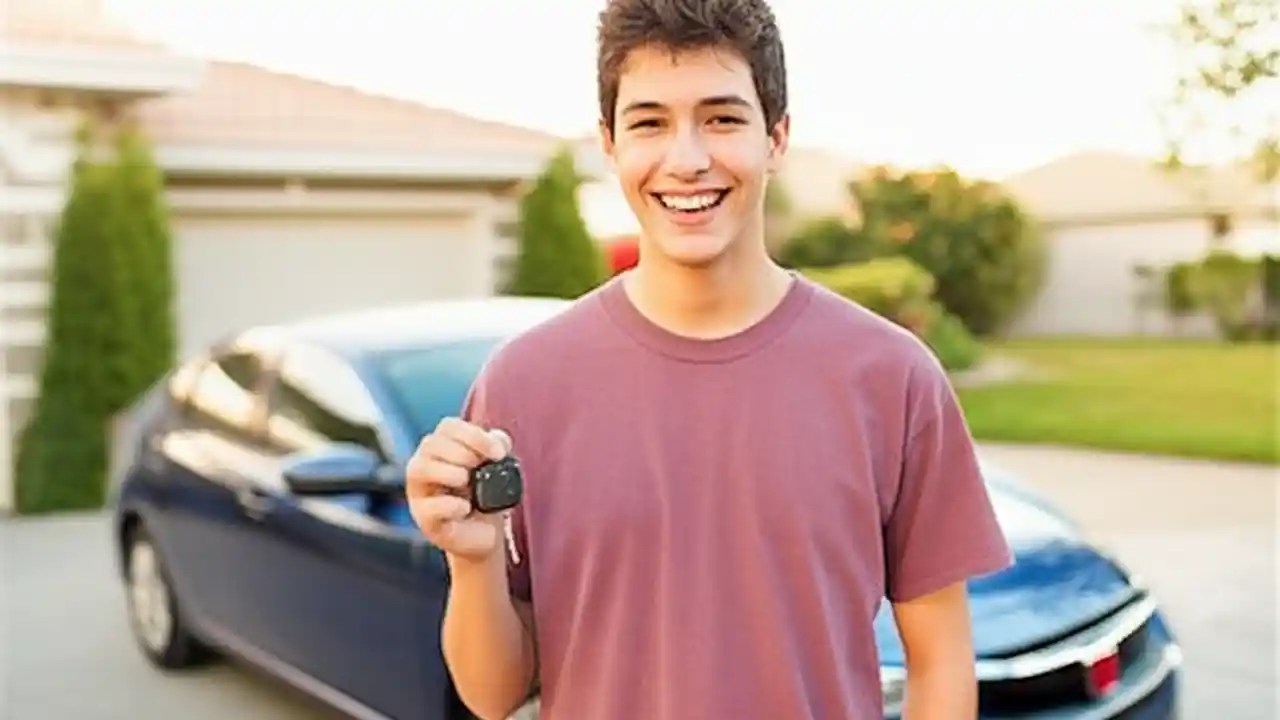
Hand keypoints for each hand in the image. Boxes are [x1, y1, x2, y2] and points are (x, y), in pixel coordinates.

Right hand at [406, 417, 511, 561]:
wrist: (483, 533)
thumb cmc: (484, 494)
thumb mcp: (495, 466)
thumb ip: (498, 446)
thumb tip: (498, 441)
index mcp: (441, 447)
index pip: (448, 426)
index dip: (474, 435)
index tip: (498, 453)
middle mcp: (424, 464)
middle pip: (431, 443)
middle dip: (462, 453)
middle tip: (480, 468)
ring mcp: (420, 492)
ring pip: (419, 469)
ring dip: (448, 472)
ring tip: (467, 482)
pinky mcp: (424, 518)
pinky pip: (428, 507)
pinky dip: (449, 504)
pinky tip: (465, 507)